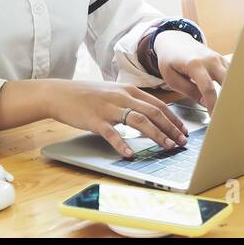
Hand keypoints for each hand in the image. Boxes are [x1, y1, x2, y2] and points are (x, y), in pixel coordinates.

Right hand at [47, 80, 188, 157]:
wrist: (60, 94)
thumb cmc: (88, 95)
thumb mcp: (114, 92)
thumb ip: (131, 101)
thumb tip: (151, 113)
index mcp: (129, 90)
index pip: (158, 104)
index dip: (174, 118)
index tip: (183, 130)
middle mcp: (122, 97)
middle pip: (154, 112)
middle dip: (171, 128)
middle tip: (181, 142)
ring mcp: (109, 108)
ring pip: (139, 120)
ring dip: (156, 134)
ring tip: (167, 146)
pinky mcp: (95, 120)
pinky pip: (112, 134)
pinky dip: (123, 144)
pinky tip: (130, 154)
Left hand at [153, 30, 228, 110]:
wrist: (174, 41)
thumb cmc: (170, 60)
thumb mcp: (172, 79)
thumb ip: (189, 91)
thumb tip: (205, 103)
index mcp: (194, 64)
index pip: (208, 88)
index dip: (213, 105)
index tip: (215, 117)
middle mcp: (210, 59)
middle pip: (226, 81)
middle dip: (228, 98)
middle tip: (227, 114)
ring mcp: (218, 57)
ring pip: (232, 76)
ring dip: (232, 92)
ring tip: (231, 107)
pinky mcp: (222, 58)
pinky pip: (231, 72)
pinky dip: (232, 84)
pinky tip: (231, 96)